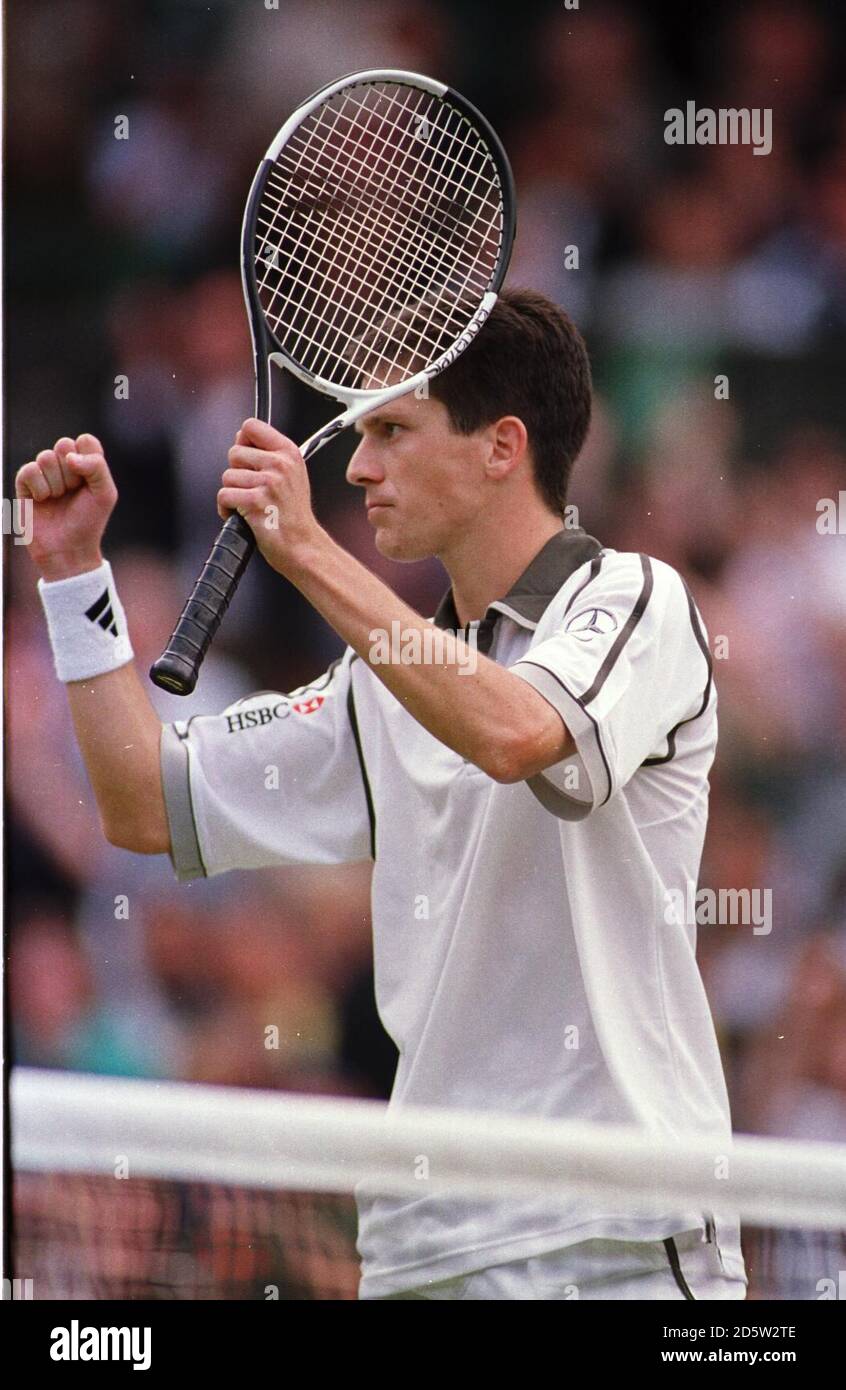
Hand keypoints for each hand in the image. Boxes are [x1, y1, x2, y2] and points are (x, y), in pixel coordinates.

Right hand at [15, 434, 116, 580]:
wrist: (68, 549)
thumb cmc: (89, 522)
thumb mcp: (105, 493)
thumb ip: (96, 466)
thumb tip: (69, 457)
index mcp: (85, 464)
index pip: (85, 440)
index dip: (88, 460)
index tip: (90, 482)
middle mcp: (64, 465)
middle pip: (64, 444)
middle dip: (72, 473)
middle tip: (73, 493)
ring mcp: (44, 473)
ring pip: (45, 457)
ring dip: (56, 483)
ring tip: (58, 499)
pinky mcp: (25, 484)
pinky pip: (29, 470)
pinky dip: (39, 488)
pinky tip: (43, 501)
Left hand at [217, 418, 324, 575]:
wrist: (303, 546)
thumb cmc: (292, 514)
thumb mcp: (291, 475)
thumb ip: (268, 453)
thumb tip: (240, 435)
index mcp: (289, 452)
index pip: (251, 426)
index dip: (243, 442)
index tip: (249, 461)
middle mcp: (280, 463)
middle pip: (234, 452)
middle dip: (237, 474)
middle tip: (254, 491)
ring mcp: (269, 482)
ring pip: (227, 477)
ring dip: (233, 494)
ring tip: (251, 507)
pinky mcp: (255, 502)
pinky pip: (224, 496)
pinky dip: (227, 510)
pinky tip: (244, 517)